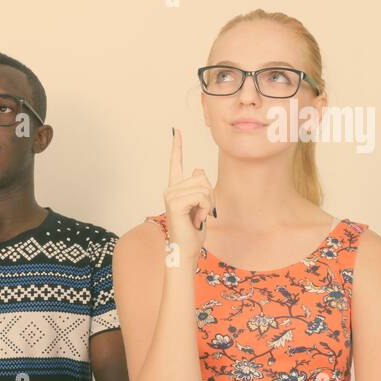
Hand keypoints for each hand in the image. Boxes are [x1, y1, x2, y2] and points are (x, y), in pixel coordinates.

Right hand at [162, 128, 212, 263]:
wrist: (186, 249)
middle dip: (209, 195)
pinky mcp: (175, 202)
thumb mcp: (201, 205)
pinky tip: (196, 219)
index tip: (176, 131)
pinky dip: (205, 208)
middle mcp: (170, 188)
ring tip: (197, 217)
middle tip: (200, 213)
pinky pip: (202, 196)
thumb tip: (197, 169)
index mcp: (175, 188)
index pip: (176, 163)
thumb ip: (200, 187)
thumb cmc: (192, 230)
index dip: (177, 146)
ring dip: (208, 203)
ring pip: (204, 186)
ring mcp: (171, 194)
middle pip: (202, 177)